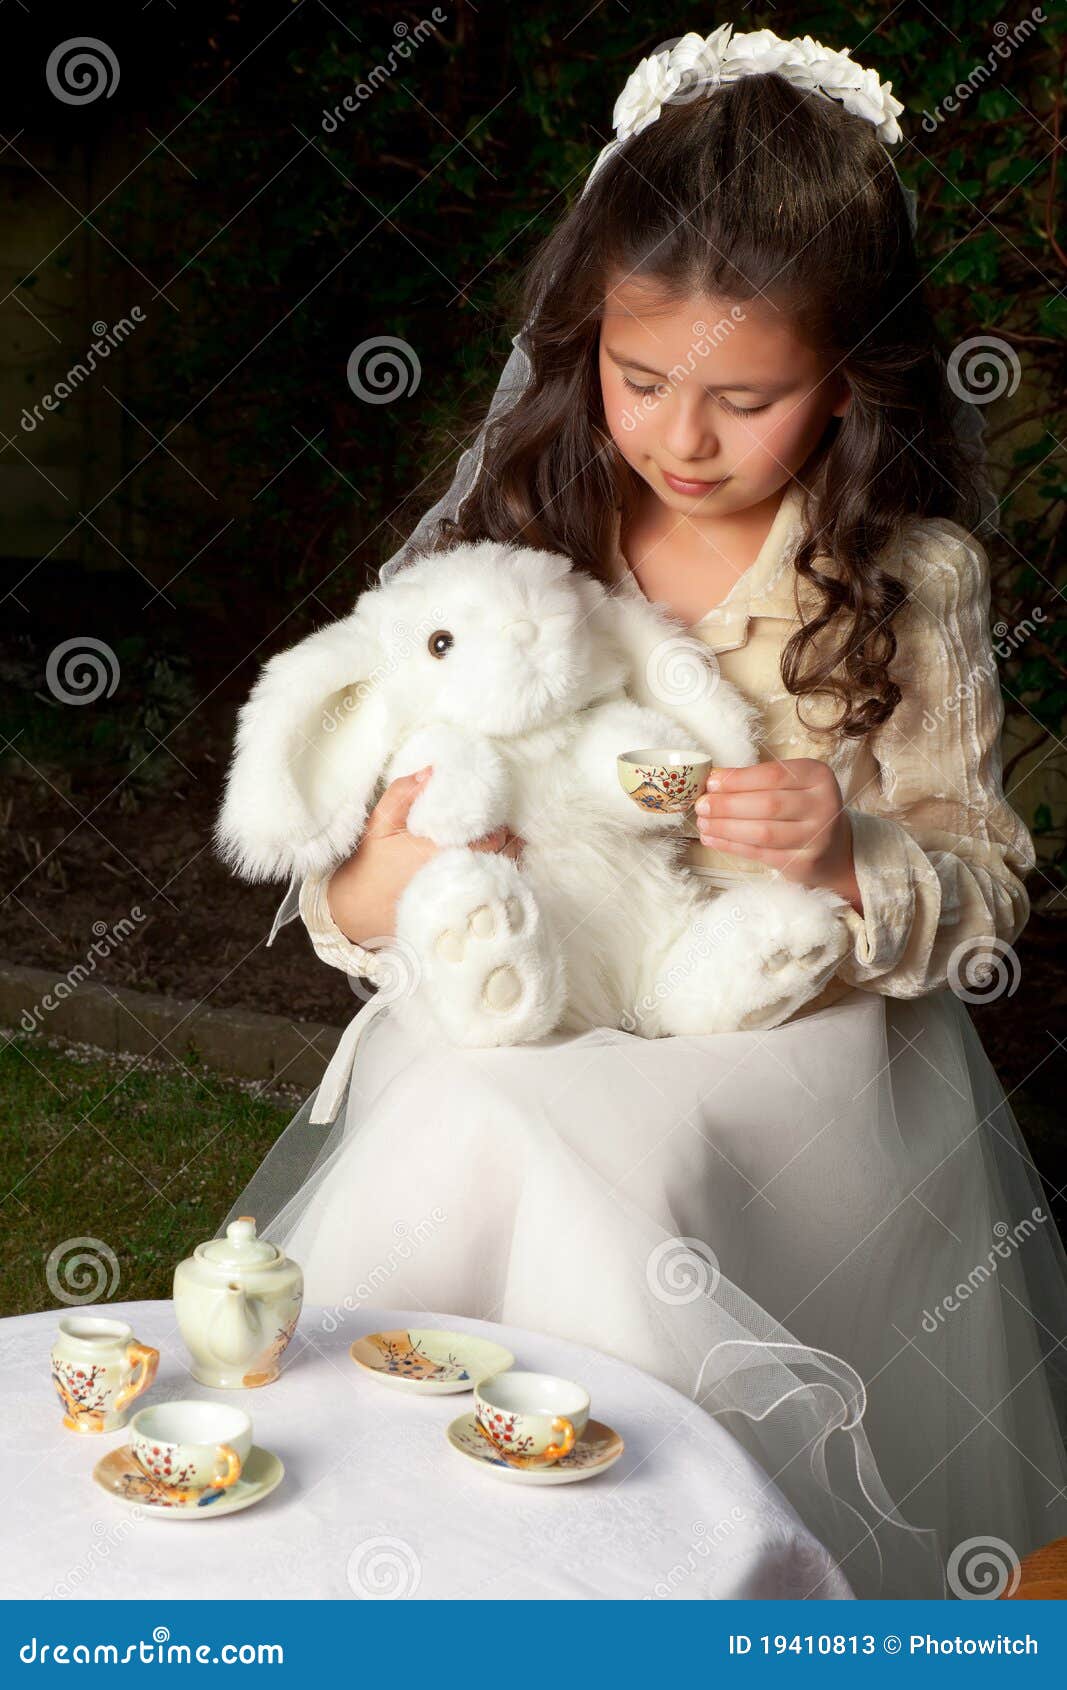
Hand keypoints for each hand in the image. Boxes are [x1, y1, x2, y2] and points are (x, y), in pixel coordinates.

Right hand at [327, 765, 524, 942]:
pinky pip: (491, 902)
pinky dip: (498, 888)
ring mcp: (460, 903)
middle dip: (508, 845)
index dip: (499, 828)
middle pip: (504, 860)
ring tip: (501, 853)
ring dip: (506, 865)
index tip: (496, 821)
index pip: (491, 840)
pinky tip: (492, 878)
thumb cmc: (373, 863)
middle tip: (504, 835)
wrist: (359, 907)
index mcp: (442, 854)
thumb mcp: (381, 822)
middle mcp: (456, 880)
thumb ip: (403, 793)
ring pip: (503, 881)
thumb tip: (432, 771)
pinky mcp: (458, 919)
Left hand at [694, 757, 862, 912]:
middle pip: (768, 804)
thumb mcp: (792, 785)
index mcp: (818, 776)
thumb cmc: (802, 809)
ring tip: (703, 823)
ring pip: (763, 832)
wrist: (835, 848)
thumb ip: (758, 781)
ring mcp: (816, 837)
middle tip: (701, 805)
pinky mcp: (804, 863)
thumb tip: (713, 780)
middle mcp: (823, 805)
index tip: (711, 782)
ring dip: (726, 827)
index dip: (739, 779)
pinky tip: (713, 838)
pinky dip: (732, 846)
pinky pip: (761, 853)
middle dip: (727, 805)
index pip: (774, 774)